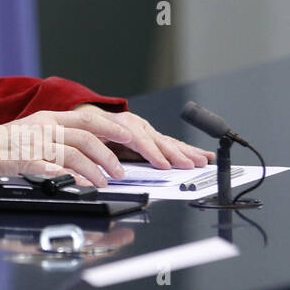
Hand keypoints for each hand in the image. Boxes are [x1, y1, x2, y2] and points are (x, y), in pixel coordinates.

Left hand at [72, 104, 212, 170]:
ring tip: (202, 160)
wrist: (86, 119)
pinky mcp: (151, 135)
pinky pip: (171, 143)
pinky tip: (203, 154)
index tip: (163, 164)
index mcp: (117, 124)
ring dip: (186, 152)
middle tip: (190, 165)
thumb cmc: (86, 133)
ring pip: (167, 141)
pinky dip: (187, 149)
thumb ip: (97, 154)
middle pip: (157, 140)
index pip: (137, 139)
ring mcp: (144, 129)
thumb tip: (110, 170)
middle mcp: (134, 124)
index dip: (151, 152)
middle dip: (175, 153)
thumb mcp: (86, 141)